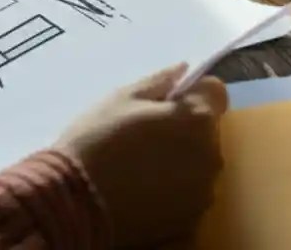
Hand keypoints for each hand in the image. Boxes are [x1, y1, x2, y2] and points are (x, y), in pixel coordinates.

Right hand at [56, 64, 228, 247]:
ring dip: (181, 161)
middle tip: (145, 136)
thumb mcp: (121, 99)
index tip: (166, 103)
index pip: (214, 92)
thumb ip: (159, 82)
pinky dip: (174, 191)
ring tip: (141, 168)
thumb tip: (183, 70)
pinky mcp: (192, 221)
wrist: (75, 204)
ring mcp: (203, 191)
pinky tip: (143, 192)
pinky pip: (189, 194)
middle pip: (207, 131)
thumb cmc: (96, 141)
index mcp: (197, 118)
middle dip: (185, 129)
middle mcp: (211, 155)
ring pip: (199, 165)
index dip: (192, 93)